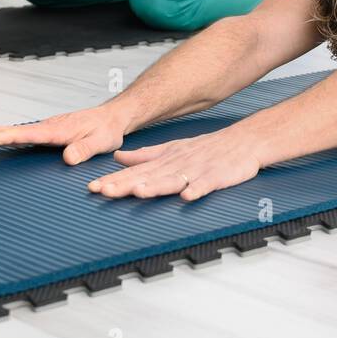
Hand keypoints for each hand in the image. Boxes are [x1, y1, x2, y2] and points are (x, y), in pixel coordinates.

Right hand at [0, 106, 126, 164]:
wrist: (112, 118)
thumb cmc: (107, 130)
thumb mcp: (101, 142)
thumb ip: (85, 149)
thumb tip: (68, 158)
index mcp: (58, 131)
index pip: (29, 134)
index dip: (8, 136)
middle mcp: (49, 127)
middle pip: (17, 131)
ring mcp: (48, 128)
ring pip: (19, 131)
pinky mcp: (49, 131)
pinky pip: (25, 133)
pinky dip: (9, 134)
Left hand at [88, 130, 265, 201]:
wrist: (243, 142)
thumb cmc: (207, 148)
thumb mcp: (172, 149)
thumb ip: (145, 155)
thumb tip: (118, 157)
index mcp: (165, 161)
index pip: (135, 172)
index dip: (114, 180)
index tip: (93, 187)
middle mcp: (177, 165)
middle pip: (148, 177)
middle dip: (126, 184)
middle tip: (104, 191)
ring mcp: (196, 170)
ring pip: (173, 180)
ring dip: (156, 186)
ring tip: (138, 192)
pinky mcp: (217, 176)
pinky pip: (206, 184)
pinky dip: (197, 189)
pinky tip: (188, 196)